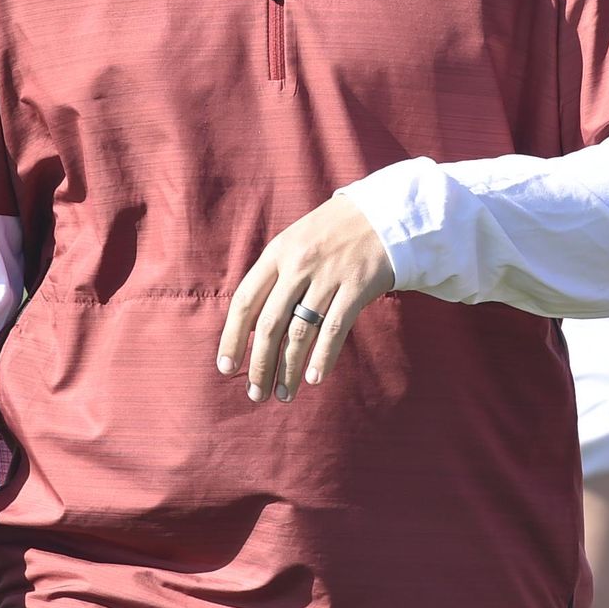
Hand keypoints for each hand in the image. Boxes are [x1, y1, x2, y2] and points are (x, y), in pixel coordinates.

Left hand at [217, 195, 395, 404]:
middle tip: (255, 394)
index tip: (225, 368)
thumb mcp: (294, 242)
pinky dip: (322, 357)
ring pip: (300, 332)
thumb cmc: (332, 233)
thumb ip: (273, 277)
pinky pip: (334, 328)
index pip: (245, 301)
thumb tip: (249, 326)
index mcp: (276, 253)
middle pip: (269, 323)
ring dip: (288, 369)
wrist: (382, 213)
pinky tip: (313, 378)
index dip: (232, 337)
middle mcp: (298, 264)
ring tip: (282, 394)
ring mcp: (328, 275)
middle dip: (259, 364)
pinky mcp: (357, 286)